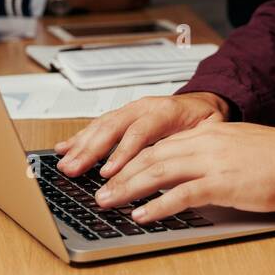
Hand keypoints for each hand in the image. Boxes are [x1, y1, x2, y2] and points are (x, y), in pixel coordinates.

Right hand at [53, 91, 229, 175]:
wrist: (204, 102)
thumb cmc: (206, 121)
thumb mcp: (210, 133)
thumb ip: (194, 147)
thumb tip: (182, 169)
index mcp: (167, 110)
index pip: (141, 131)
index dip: (123, 152)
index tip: (109, 172)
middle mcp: (145, 107)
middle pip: (114, 127)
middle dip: (91, 150)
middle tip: (74, 170)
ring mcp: (131, 110)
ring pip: (102, 125)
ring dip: (81, 145)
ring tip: (65, 164)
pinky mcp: (122, 116)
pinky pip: (98, 125)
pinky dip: (79, 137)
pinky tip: (63, 148)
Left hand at [93, 119, 274, 219]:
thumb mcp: (239, 147)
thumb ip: (214, 154)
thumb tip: (192, 170)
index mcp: (209, 133)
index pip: (161, 145)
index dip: (132, 159)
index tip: (113, 172)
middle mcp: (206, 143)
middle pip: (152, 156)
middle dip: (120, 174)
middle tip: (99, 190)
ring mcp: (213, 162)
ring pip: (159, 172)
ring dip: (128, 188)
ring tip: (108, 201)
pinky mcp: (223, 183)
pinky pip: (181, 194)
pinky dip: (157, 204)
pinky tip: (141, 214)